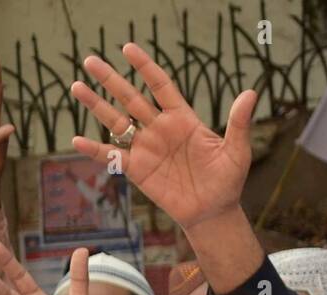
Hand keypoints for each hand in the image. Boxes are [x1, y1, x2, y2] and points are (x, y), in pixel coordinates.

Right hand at [69, 43, 255, 231]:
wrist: (213, 212)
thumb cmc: (227, 181)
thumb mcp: (237, 151)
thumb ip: (238, 123)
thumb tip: (251, 93)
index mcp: (182, 119)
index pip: (160, 86)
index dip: (145, 67)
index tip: (128, 49)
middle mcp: (160, 129)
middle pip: (130, 98)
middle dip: (110, 79)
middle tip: (91, 60)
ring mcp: (146, 148)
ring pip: (116, 122)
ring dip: (96, 105)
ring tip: (76, 86)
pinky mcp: (137, 170)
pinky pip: (112, 157)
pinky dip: (94, 150)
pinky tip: (76, 140)